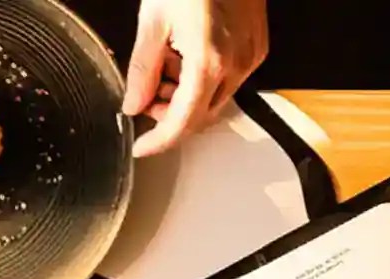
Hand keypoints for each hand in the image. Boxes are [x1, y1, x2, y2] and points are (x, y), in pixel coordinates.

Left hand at [122, 0, 268, 156]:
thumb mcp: (153, 21)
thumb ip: (142, 69)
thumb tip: (133, 102)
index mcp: (207, 62)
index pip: (182, 122)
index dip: (159, 141)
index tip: (143, 147)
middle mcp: (235, 65)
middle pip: (201, 115)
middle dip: (171, 114)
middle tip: (147, 96)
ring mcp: (250, 57)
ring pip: (215, 98)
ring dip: (187, 95)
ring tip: (167, 64)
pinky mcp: (256, 48)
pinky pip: (229, 78)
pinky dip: (205, 78)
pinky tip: (188, 53)